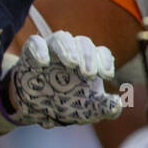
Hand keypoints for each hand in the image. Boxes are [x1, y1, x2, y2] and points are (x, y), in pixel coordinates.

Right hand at [2, 31, 122, 127]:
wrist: (32, 108)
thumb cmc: (63, 104)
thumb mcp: (85, 111)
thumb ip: (103, 108)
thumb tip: (117, 104)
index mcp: (88, 62)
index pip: (101, 53)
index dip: (106, 62)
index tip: (107, 76)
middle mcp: (71, 51)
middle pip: (83, 42)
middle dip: (88, 57)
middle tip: (89, 74)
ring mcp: (49, 50)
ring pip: (62, 37)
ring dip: (68, 49)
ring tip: (72, 63)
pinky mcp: (29, 52)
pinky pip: (35, 42)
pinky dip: (39, 49)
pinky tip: (43, 63)